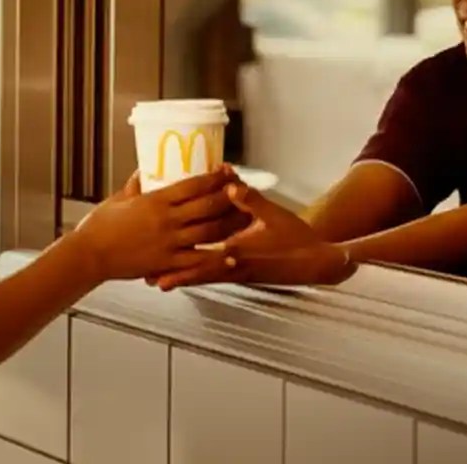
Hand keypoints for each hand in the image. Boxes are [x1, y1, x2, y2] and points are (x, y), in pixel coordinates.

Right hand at [66, 167, 240, 282]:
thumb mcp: (119, 199)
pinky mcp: (167, 262)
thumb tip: (144, 172)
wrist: (90, 254)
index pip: (193, 185)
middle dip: (229, 197)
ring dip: (231, 224)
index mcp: (156, 200)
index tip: (227, 171)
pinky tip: (231, 255)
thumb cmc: (100, 225)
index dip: (214, 178)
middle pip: (208, 206)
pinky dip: (217, 258)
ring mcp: (169, 242)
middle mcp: (167, 220)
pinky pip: (198, 260)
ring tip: (246, 218)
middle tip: (243, 191)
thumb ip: (135, 186)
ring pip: (209, 231)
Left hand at [153, 183, 354, 290]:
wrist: (315, 261)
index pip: (203, 261)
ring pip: (205, 278)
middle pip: (198, 275)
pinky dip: (200, 276)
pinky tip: (191, 274)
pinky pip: (216, 277)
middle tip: (151, 281)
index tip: (158, 270)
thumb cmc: (296, 237)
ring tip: (161, 283)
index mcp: (238, 253)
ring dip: (184, 279)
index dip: (180, 267)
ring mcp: (239, 273)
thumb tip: (228, 183)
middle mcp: (234, 267)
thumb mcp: (272, 214)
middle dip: (175, 277)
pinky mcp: (245, 275)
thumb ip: (248, 199)